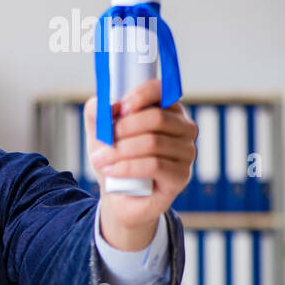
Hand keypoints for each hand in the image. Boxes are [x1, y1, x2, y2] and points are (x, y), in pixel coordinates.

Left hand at [83, 77, 197, 249]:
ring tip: (99, 159)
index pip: (163, 90)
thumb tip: (110, 103)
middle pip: (156, 118)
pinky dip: (126, 167)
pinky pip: (154, 166)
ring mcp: (186, 152)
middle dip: (123, 128)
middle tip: (104, 140)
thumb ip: (98, 109)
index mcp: (167, 110)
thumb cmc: (113, 156)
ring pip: (153, 143)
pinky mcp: (181, 176)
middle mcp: (183, 128)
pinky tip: (111, 171)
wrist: (117, 194)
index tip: (119, 109)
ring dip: (119, 151)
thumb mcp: (98, 130)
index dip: (140, 95)